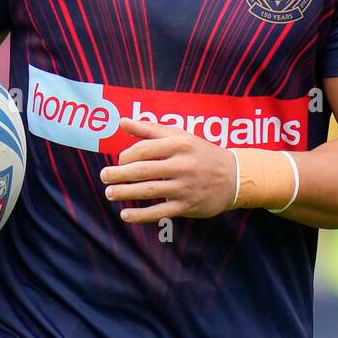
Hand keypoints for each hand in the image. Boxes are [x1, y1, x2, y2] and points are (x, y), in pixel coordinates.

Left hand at [99, 118, 235, 223]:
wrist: (233, 177)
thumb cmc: (200, 153)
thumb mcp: (180, 136)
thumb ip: (150, 129)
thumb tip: (122, 122)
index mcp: (180, 144)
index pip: (145, 149)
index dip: (127, 155)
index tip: (119, 160)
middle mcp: (183, 165)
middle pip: (143, 170)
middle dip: (119, 174)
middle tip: (104, 176)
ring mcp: (185, 187)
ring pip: (149, 191)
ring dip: (125, 192)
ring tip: (110, 192)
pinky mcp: (187, 206)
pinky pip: (159, 212)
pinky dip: (140, 215)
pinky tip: (125, 215)